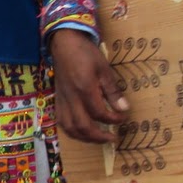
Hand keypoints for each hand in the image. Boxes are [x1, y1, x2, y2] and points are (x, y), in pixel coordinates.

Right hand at [50, 28, 128, 143]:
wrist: (64, 43)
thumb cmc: (86, 53)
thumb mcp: (104, 69)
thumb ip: (113, 91)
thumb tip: (124, 109)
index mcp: (84, 89)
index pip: (99, 113)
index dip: (113, 119)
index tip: (123, 117)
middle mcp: (71, 98)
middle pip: (82, 126)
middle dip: (99, 136)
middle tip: (112, 138)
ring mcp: (62, 100)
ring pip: (70, 128)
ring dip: (84, 138)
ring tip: (98, 138)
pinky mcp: (57, 100)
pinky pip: (62, 122)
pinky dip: (72, 131)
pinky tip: (82, 131)